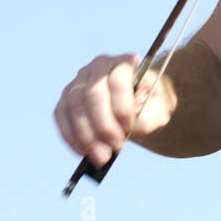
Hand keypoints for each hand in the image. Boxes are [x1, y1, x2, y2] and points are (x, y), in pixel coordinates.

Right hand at [54, 55, 174, 166]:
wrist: (141, 105)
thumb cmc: (151, 107)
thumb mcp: (158, 112)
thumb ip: (147, 118)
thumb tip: (130, 128)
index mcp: (126, 62)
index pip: (118, 81)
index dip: (122, 108)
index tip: (128, 129)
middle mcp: (100, 66)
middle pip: (93, 94)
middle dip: (102, 126)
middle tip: (113, 148)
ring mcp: (80, 79)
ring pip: (74, 106)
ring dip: (85, 135)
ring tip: (100, 157)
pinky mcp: (67, 96)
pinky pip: (61, 115)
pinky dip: (70, 136)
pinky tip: (82, 152)